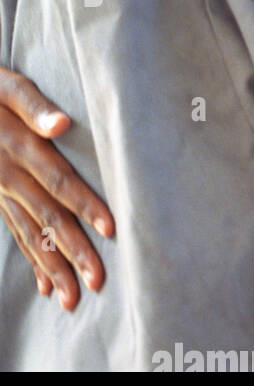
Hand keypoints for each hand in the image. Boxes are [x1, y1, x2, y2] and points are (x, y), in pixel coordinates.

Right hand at [0, 68, 113, 310]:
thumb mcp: (7, 87)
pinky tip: (46, 286)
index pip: (58, 181)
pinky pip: (15, 233)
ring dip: (53, 267)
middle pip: (47, 218)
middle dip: (74, 251)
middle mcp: (9, 177)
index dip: (84, 204)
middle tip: (97, 281)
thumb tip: (61, 123)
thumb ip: (34, 106)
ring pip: (30, 235)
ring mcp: (0, 191)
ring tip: (74, 298)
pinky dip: (32, 260)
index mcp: (19, 149)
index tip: (110, 228)